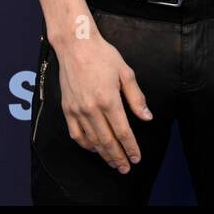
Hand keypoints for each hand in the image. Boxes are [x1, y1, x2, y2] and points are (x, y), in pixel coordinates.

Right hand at [51, 30, 152, 173]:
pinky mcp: (67, 109)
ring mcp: (77, 110)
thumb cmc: (103, 56)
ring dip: (103, 154)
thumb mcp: (126, 73)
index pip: (123, 132)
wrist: (76, 46)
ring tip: (113, 162)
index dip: (131, 148)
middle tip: (126, 168)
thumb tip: (147, 118)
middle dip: (118, 157)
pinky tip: (94, 149)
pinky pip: (76, 134)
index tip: (137, 158)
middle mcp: (92, 109)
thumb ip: (136, 98)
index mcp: (109, 100)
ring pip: (92, 141)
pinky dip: (86, 145)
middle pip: (107, 141)